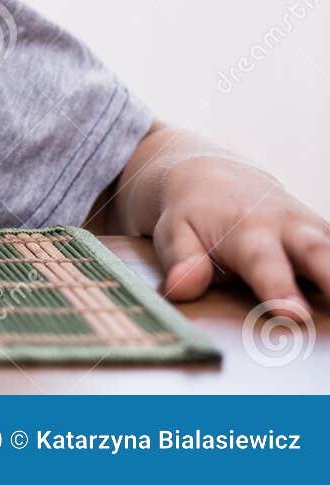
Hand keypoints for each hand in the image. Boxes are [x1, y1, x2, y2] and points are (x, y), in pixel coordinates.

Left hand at [152, 153, 329, 321]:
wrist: (212, 174)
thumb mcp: (173, 234)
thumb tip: (181, 288)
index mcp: (246, 231)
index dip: (278, 289)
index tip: (292, 314)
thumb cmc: (191, 215)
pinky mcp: (326, 235)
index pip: (264, 264)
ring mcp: (313, 230)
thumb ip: (181, 261)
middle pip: (320, 253)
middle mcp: (287, 228)